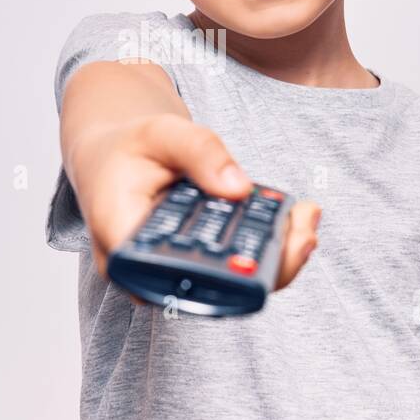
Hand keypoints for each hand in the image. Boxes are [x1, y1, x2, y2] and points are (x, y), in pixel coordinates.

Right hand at [69, 113, 320, 305]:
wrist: (111, 160)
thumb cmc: (128, 148)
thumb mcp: (159, 132)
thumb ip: (198, 150)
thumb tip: (241, 188)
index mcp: (122, 242)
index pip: (173, 274)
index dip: (223, 277)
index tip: (262, 258)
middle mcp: (148, 271)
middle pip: (214, 287)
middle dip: (267, 265)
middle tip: (304, 232)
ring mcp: (174, 273)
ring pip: (232, 284)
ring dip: (277, 257)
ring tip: (307, 219)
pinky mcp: (196, 266)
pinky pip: (236, 268)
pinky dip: (269, 247)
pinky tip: (296, 220)